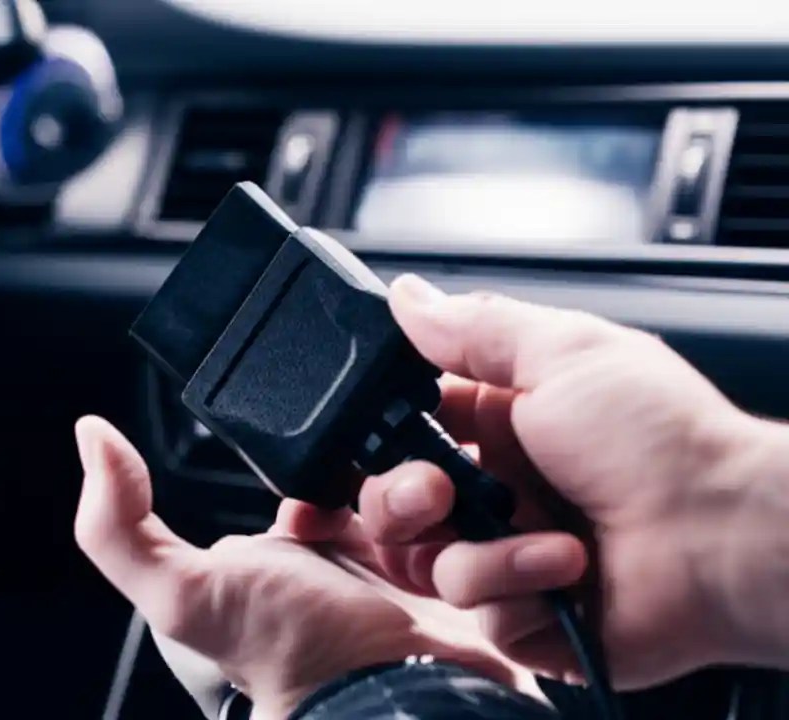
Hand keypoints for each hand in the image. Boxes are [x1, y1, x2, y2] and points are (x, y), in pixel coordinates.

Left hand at [73, 416, 513, 718]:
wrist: (394, 716)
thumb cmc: (286, 658)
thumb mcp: (183, 592)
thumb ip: (120, 525)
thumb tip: (90, 433)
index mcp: (299, 538)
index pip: (330, 464)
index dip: (341, 460)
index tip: (352, 484)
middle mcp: (365, 547)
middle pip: (397, 467)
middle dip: (411, 481)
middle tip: (417, 506)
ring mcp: (431, 567)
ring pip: (459, 492)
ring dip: (464, 504)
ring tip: (458, 538)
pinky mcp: (489, 585)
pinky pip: (513, 534)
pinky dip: (517, 542)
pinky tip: (516, 550)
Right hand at [291, 274, 788, 688]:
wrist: (727, 538)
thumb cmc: (665, 441)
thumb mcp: (562, 354)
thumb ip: (472, 327)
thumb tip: (405, 296)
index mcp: (504, 419)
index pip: (406, 426)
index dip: (379, 434)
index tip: (378, 434)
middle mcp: (500, 487)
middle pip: (395, 501)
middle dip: (400, 499)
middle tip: (437, 491)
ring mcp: (510, 551)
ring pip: (425, 560)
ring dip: (478, 551)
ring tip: (545, 537)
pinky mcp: (526, 612)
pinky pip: (476, 610)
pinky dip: (516, 589)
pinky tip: (566, 571)